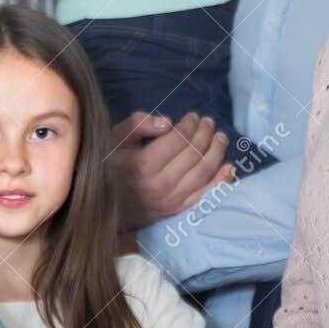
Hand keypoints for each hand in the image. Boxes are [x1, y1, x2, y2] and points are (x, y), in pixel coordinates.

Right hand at [106, 111, 232, 230]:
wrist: (99, 206)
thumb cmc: (107, 167)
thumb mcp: (113, 140)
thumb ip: (138, 125)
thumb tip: (168, 122)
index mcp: (143, 164)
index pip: (178, 139)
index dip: (190, 124)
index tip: (193, 115)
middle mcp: (159, 184)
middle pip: (193, 154)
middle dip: (205, 133)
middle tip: (209, 121)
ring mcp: (169, 200)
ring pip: (202, 173)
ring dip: (216, 152)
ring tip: (221, 137)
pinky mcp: (175, 211)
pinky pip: (204, 195)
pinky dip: (220, 181)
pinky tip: (229, 167)